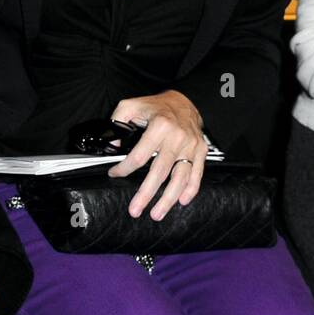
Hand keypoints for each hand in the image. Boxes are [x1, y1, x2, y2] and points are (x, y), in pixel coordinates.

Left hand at [107, 90, 206, 220]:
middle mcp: (177, 137)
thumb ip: (117, 121)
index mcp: (159, 126)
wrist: (185, 100)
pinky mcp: (201, 151)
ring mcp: (191, 146)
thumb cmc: (155, 106)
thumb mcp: (130, 105)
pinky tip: (181, 201)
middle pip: (159, 172)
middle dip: (146, 194)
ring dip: (168, 199)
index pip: (139, 155)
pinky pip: (197, 174)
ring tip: (156, 214)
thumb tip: (113, 145)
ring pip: (180, 178)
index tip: (114, 174)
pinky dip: (190, 190)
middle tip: (134, 210)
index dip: (124, 168)